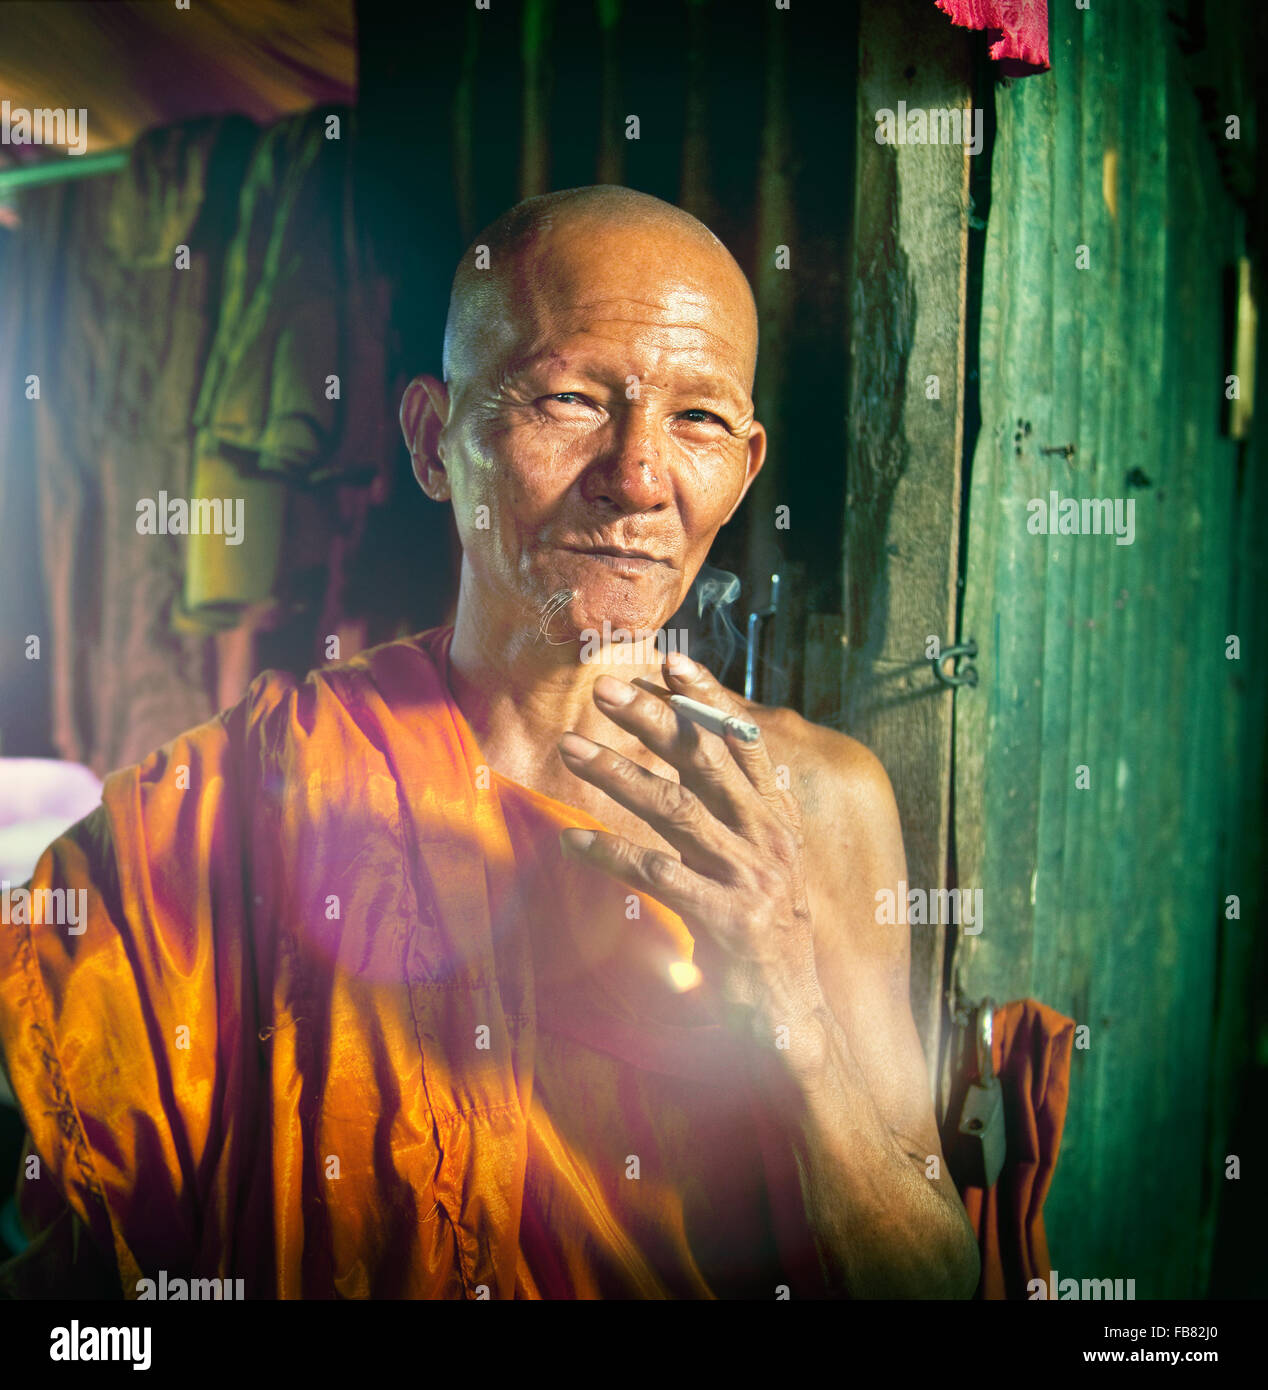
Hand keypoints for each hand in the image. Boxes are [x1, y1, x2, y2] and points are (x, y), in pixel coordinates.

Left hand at [556, 652, 826, 1040]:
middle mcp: (766, 838)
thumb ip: (729, 815)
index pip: (743, 743)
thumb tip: (692, 761)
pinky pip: (655, 874)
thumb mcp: (759, 862)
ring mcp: (747, 877)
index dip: (710, 700)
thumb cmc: (764, 930)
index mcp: (776, 819)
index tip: (671, 661)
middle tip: (604, 689)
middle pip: (703, 762)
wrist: (795, 1011)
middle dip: (652, 719)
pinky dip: (609, 853)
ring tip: (570, 748)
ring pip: (673, 809)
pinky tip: (570, 840)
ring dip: (616, 774)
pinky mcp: (724, 918)